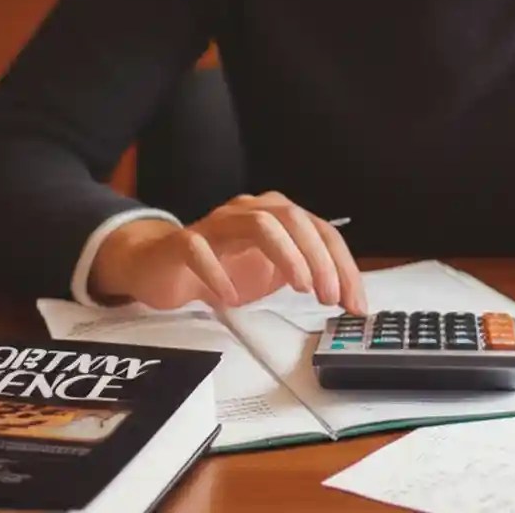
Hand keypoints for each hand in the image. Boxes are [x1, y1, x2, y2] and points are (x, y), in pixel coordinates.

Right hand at [90, 192, 366, 314]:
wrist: (160, 266)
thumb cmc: (222, 268)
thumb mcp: (272, 273)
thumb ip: (306, 276)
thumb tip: (346, 297)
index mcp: (277, 216)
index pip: (321, 230)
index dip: (342, 265)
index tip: (354, 302)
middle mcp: (250, 211)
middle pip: (295, 220)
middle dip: (320, 259)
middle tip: (330, 297)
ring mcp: (216, 225)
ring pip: (259, 224)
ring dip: (287, 255)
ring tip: (299, 288)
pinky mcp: (182, 243)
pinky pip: (200, 249)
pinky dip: (219, 273)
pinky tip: (231, 297)